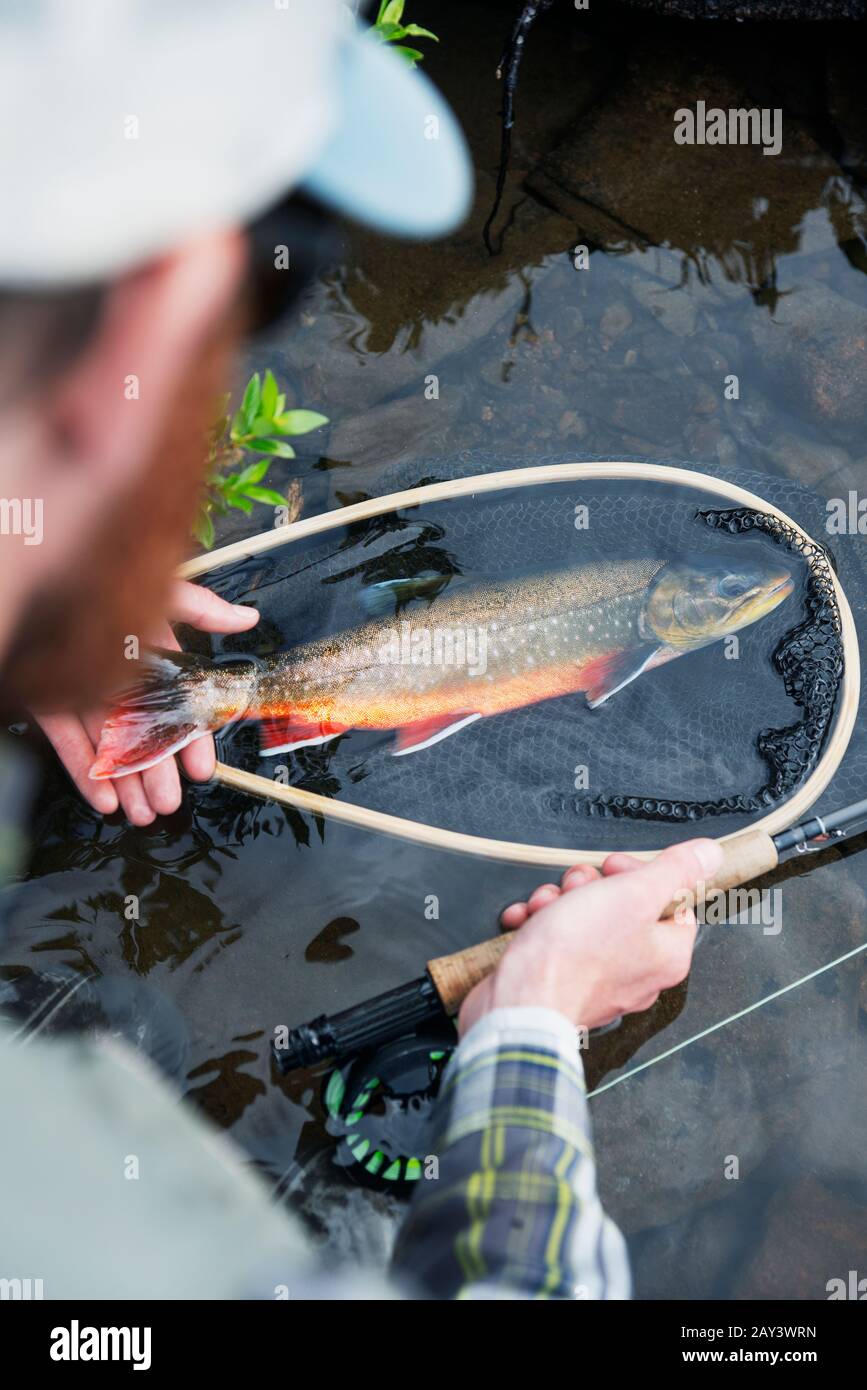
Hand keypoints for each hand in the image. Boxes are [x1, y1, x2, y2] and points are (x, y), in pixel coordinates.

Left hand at [35, 580, 258, 824]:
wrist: (27, 578)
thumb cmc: (97, 574)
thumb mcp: (160, 588)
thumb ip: (202, 608)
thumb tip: (248, 617)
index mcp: (148, 651)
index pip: (178, 703)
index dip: (191, 738)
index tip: (201, 768)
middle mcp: (118, 674)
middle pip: (143, 733)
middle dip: (157, 772)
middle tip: (169, 803)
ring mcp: (81, 689)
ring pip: (108, 744)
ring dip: (125, 781)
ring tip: (141, 813)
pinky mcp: (46, 702)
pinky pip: (67, 742)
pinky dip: (85, 772)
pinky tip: (103, 799)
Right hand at [459, 838, 723, 1035]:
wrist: (519, 1003)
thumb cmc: (574, 958)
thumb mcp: (633, 895)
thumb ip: (675, 870)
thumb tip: (708, 854)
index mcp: (666, 954)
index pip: (670, 900)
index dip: (639, 875)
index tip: (615, 869)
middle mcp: (640, 973)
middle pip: (624, 907)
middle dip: (589, 887)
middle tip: (576, 889)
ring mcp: (600, 980)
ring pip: (585, 921)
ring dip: (558, 903)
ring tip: (546, 909)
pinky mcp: (563, 983)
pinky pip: (557, 943)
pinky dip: (538, 927)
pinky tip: (527, 924)